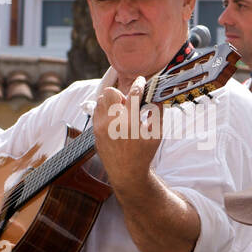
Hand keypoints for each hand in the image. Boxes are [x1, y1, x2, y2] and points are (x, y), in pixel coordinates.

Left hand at [93, 75, 162, 195]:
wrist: (126, 172)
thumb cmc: (144, 153)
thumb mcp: (156, 135)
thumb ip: (157, 114)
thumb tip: (157, 97)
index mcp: (131, 124)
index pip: (134, 95)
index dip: (139, 84)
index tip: (141, 79)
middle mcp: (113, 123)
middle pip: (111, 93)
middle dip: (121, 95)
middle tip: (128, 105)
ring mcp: (101, 126)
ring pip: (101, 99)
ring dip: (112, 102)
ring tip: (121, 114)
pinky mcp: (94, 129)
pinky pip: (97, 110)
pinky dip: (105, 110)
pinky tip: (114, 120)